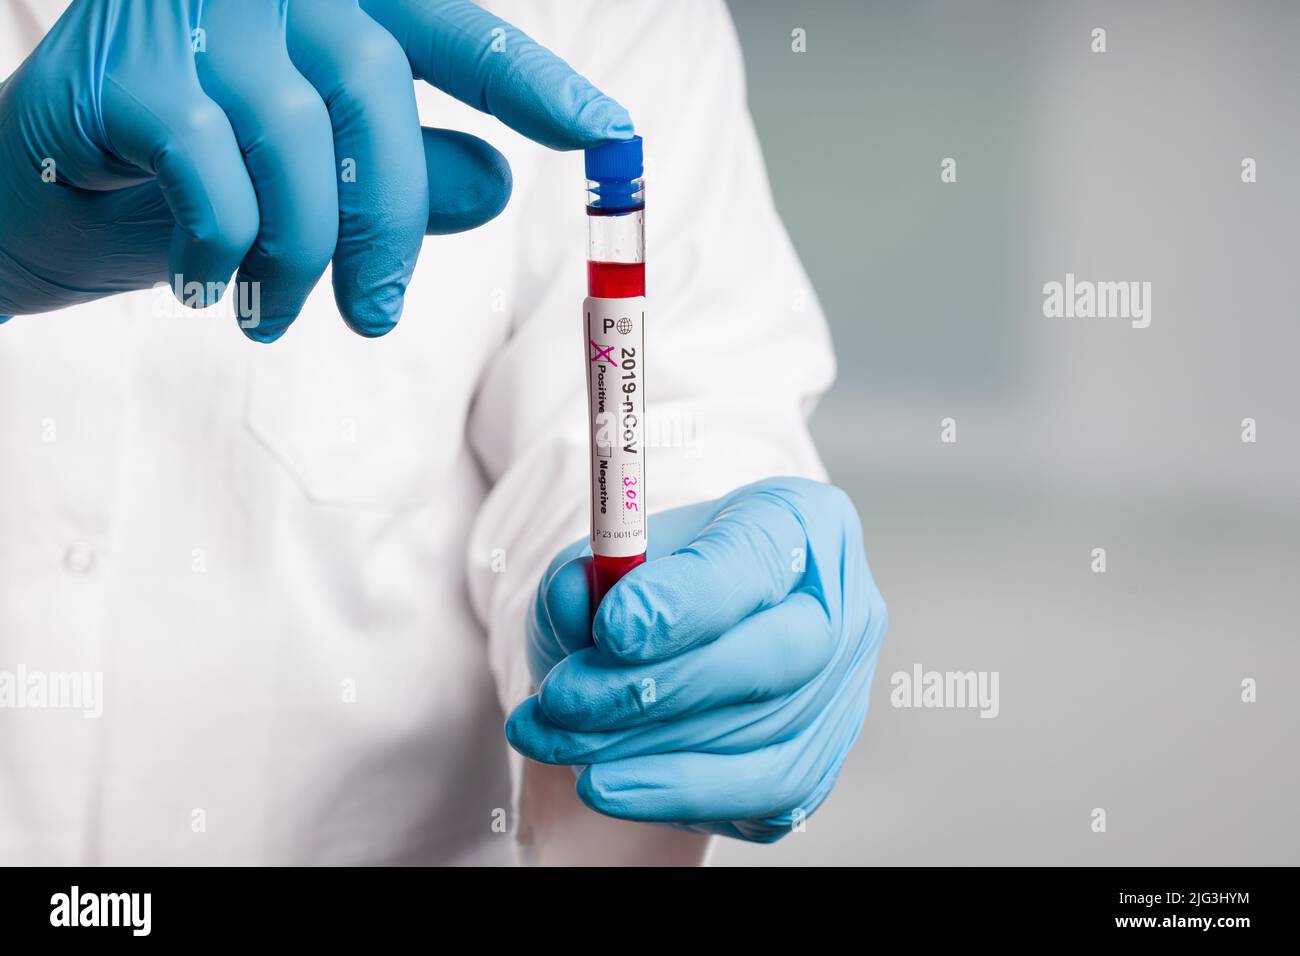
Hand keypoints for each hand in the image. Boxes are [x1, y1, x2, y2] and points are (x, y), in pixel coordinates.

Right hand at [0, 0, 630, 337]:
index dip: (536, 87)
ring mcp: (197, 13)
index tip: (610, 138)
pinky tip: (207, 282)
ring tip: (273, 311)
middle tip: (372, 318)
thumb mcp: (316, 185)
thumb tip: (500, 185)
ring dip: (298, 254)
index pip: (457, 37)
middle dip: (387, 228)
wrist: (40, 187)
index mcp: (339, 6)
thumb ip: (409, 176)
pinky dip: (224, 250)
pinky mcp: (129, 66)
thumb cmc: (194, 177)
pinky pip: (216, 178)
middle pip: (376, 99)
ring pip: (296, 146)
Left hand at [506, 477, 887, 842]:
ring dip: (642, 747)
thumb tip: (577, 598)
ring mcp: (840, 695)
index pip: (758, 557)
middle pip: (780, 654)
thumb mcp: (606, 555)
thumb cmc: (650, 584)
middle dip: (660, 687)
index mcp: (800, 523)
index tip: (610, 628)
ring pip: (759, 736)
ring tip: (552, 737)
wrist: (674, 646)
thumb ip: (590, 569)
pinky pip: (756, 795)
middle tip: (564, 698)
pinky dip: (670, 794)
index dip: (687, 600)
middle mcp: (842, 608)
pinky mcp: (815, 766)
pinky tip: (602, 782)